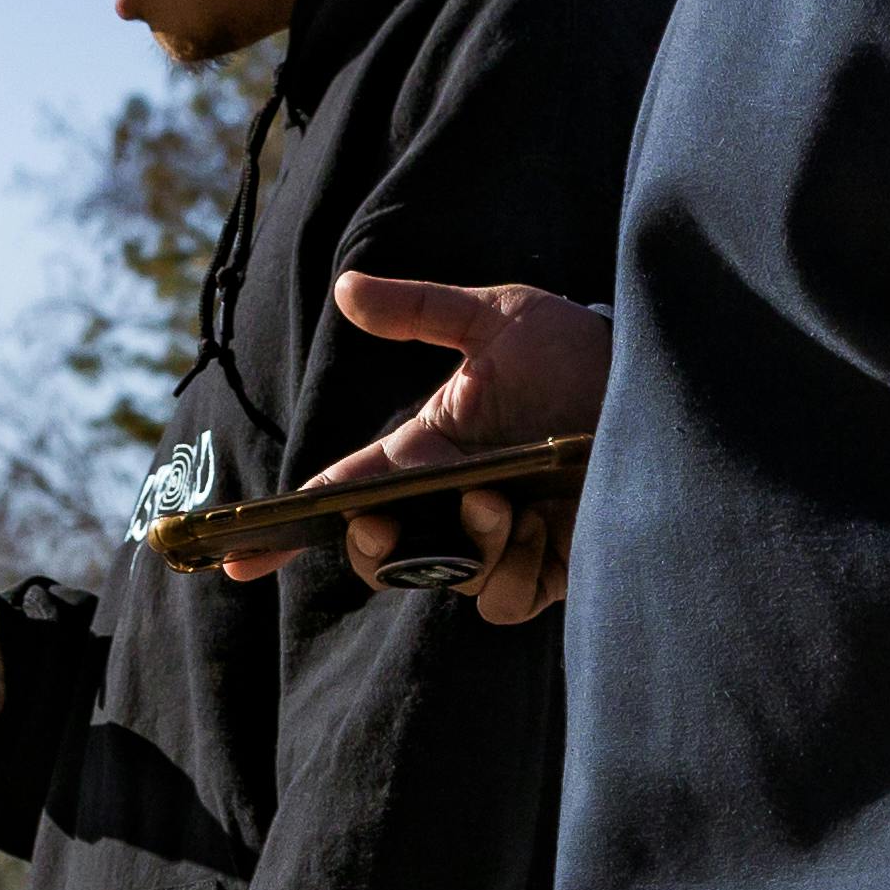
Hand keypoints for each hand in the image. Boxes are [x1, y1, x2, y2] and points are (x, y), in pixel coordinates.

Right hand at [221, 271, 612, 623]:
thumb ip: (419, 310)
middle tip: (388, 517)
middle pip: (382, 556)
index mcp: (425, 453)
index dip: (289, 529)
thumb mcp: (494, 318)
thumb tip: (346, 289)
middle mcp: (453, 506)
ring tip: (506, 498)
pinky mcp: (545, 573)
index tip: (239, 555)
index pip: (343, 494)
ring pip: (445, 580)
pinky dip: (515, 565)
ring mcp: (497, 543)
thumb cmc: (573, 350)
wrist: (650, 385)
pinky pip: (503, 599)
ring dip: (468, 542)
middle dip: (378, 545)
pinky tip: (546, 524)